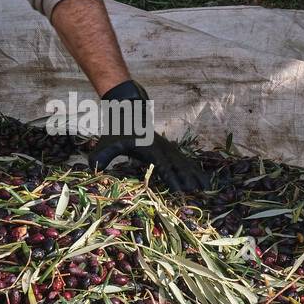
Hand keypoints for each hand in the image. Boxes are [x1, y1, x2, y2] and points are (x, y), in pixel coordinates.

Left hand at [87, 80, 208, 191]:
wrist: (129, 112)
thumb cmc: (118, 131)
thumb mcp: (107, 143)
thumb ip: (102, 156)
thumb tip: (96, 168)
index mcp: (150, 149)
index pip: (162, 166)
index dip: (171, 178)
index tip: (180, 190)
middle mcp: (162, 148)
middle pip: (178, 165)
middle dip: (188, 178)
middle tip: (199, 192)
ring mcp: (168, 148)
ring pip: (184, 162)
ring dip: (195, 174)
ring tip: (207, 186)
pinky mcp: (170, 149)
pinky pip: (184, 160)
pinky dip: (193, 169)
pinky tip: (201, 178)